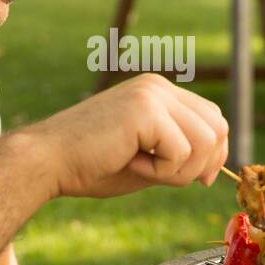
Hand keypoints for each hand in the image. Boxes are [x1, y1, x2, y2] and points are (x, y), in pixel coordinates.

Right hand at [24, 74, 229, 198]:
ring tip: (141, 168)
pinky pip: (180, 153)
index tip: (198, 178)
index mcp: (158, 92)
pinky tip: (129, 164)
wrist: (46, 162)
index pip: (213, 118)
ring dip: (178, 170)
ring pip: (205, 141)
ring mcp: (152, 94)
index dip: (213, 153)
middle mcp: (158, 86)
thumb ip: (179, 154)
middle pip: (217, 127)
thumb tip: (216, 167)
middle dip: (201, 164)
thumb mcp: (147, 157)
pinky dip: (160, 172)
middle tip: (164, 177)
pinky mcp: (145, 110)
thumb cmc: (90, 165)